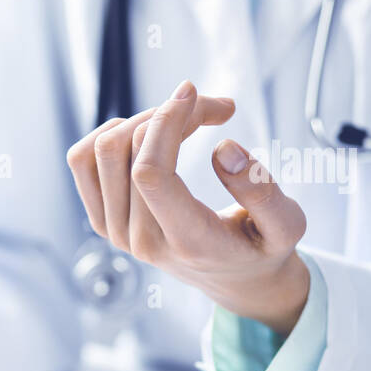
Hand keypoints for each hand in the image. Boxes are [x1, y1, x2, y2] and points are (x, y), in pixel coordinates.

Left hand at [66, 80, 309, 335]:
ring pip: (105, 149)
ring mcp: (115, 232)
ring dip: (145, 118)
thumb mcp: (286, 225)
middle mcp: (141, 240)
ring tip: (186, 119)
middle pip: (129, 150)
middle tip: (216, 107)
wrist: (232, 278)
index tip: (192, 92)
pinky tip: (148, 131)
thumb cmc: (261, 246)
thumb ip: (261, 190)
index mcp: (186, 240)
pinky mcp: (101, 219)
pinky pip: (83, 160)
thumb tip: (223, 147)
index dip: (166, 124)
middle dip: (172, 113)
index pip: (151, 174)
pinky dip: (112, 132)